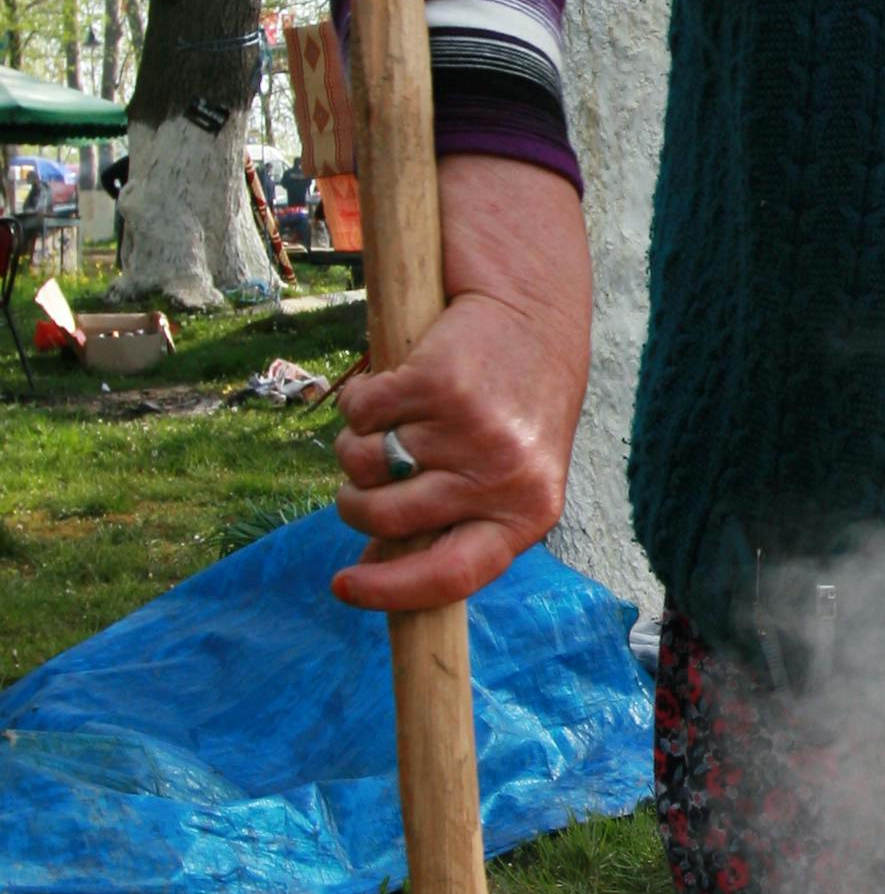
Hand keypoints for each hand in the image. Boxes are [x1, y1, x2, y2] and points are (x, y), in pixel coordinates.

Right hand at [334, 155, 592, 611]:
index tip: (344, 588)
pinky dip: (362, 395)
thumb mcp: (509, 470)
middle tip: (363, 478)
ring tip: (394, 417)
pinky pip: (360, 410)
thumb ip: (458, 519)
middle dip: (356, 502)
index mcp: (530, 511)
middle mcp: (502, 476)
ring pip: (363, 462)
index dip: (390, 592)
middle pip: (386, 519)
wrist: (531, 301)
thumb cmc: (516, 396)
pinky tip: (397, 377)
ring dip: (357, 443)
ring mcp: (471, 430)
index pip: (453, 576)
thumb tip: (377, 568)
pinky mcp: (437, 382)